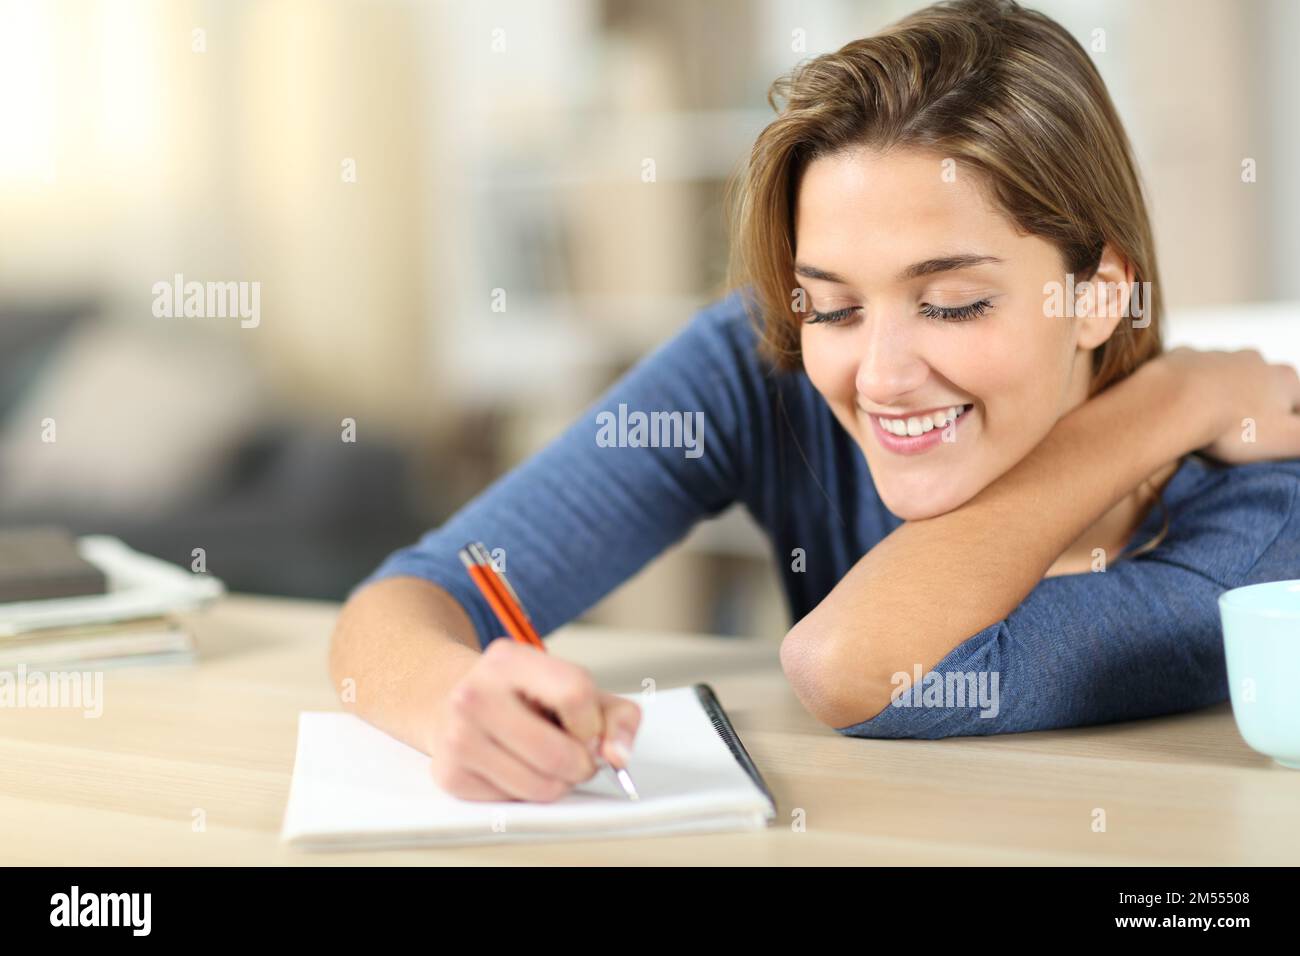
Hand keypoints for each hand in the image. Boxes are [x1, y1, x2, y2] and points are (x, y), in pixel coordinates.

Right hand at [426, 639, 640, 801]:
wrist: (455, 701)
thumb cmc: (525, 697)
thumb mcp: (574, 686)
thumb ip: (617, 716)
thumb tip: (619, 756)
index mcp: (510, 660)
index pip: (574, 694)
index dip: (593, 724)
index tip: (588, 731)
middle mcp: (475, 695)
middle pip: (557, 753)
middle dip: (582, 765)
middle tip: (577, 758)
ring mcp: (458, 736)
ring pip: (539, 786)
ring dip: (558, 784)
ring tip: (548, 762)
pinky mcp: (450, 775)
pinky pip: (514, 803)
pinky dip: (527, 793)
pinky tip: (517, 768)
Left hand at [1159, 346, 1299, 462]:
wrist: (1172, 400)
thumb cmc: (1233, 425)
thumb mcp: (1286, 440)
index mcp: (1283, 379)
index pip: (1298, 400)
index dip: (1290, 422)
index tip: (1273, 437)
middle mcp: (1254, 359)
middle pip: (1264, 383)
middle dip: (1258, 403)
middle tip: (1241, 429)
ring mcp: (1216, 354)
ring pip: (1226, 373)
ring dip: (1223, 391)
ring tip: (1210, 417)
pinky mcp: (1181, 356)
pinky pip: (1189, 369)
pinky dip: (1189, 383)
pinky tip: (1180, 400)